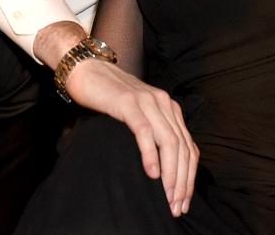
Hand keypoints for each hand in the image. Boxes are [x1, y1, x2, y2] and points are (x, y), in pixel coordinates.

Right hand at [66, 58, 198, 217]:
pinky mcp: (128, 102)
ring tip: (166, 197)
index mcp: (169, 108)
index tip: (183, 201)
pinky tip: (151, 173)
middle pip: (182, 149)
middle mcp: (164, 103)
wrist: (85, 68)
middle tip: (176, 207)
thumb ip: (153, 131)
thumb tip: (162, 167)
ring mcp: (147, 101)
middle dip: (182, 182)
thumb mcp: (137, 113)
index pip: (189, 148)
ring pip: (168, 143)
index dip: (189, 178)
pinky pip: (145, 132)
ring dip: (170, 174)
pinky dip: (150, 154)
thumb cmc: (108, 95)